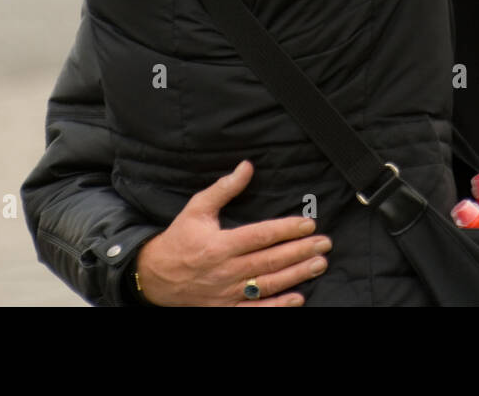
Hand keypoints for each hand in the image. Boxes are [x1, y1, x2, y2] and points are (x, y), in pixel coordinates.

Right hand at [134, 160, 330, 306]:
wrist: (154, 277)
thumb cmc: (179, 238)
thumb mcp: (197, 208)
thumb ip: (224, 188)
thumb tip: (247, 166)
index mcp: (219, 245)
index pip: (260, 236)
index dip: (285, 230)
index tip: (308, 224)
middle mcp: (225, 271)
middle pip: (269, 261)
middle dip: (300, 251)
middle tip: (324, 244)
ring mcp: (226, 293)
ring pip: (267, 285)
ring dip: (296, 275)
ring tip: (319, 264)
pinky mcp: (225, 309)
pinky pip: (254, 311)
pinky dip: (276, 307)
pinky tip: (297, 299)